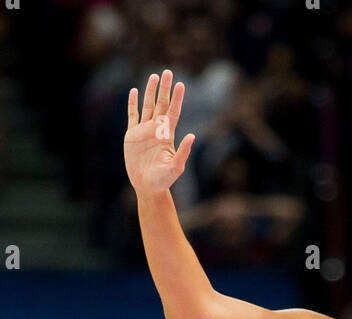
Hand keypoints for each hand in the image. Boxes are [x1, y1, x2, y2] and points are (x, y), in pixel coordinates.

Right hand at [125, 69, 195, 194]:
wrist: (147, 187)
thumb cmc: (163, 180)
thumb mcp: (175, 167)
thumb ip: (183, 152)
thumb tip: (192, 136)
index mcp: (167, 135)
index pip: (173, 112)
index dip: (177, 99)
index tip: (181, 84)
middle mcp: (156, 130)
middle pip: (161, 104)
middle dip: (164, 89)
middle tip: (168, 72)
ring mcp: (144, 131)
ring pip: (147, 106)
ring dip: (150, 91)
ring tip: (154, 76)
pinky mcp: (132, 135)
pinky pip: (133, 115)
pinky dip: (133, 103)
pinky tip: (135, 91)